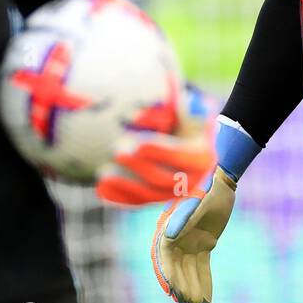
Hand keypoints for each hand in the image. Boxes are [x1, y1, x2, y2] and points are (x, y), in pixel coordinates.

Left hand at [94, 83, 215, 205]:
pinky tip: (101, 190)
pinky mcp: (157, 198)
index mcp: (202, 157)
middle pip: (163, 179)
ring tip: (102, 174)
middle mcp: (192, 181)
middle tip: (116, 151)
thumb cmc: (187, 118)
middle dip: (138, 167)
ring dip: (125, 186)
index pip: (181, 157)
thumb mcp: (193, 109)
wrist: (187, 138)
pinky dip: (119, 197)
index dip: (159, 152)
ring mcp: (174, 193)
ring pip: (149, 195)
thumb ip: (191, 107)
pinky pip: (138, 201)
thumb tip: (181, 101)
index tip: (137, 144)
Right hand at [151, 115, 261, 302]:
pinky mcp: (204, 244)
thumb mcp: (197, 203)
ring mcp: (190, 242)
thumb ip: (183, 219)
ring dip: (194, 286)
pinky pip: (202, 266)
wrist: (222, 181)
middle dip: (183, 285)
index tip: (173, 291)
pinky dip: (204, 281)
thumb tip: (169, 237)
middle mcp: (177, 237)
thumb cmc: (208, 189)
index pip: (166, 255)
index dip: (168, 274)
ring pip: (190, 270)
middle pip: (177, 266)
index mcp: (169, 227)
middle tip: (189, 302)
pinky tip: (208, 298)